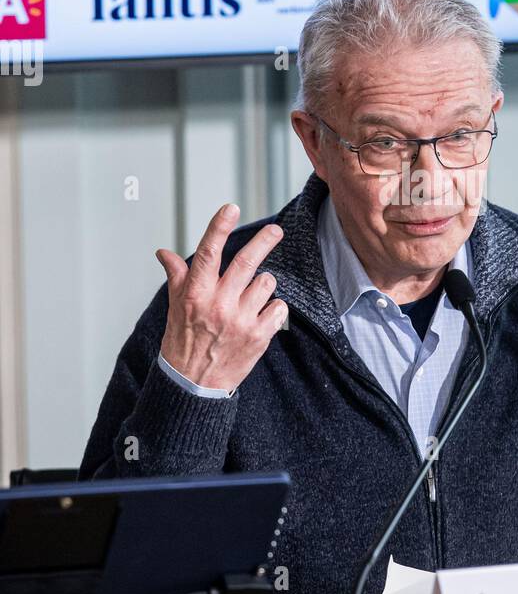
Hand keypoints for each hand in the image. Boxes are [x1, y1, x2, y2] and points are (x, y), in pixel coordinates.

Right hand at [156, 203, 286, 390]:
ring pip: (266, 283)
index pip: (209, 252)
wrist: (193, 385)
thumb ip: (177, 276)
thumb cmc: (183, 342)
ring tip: (249, 298)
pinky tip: (259, 316)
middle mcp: (219, 305)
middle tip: (276, 231)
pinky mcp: (259, 336)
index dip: (220, 227)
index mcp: (196, 294)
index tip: (231, 208)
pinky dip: (273, 309)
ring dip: (262, 285)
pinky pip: (278, 308)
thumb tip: (163, 252)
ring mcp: (241, 321)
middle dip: (265, 241)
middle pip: (248, 262)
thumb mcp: (175, 306)